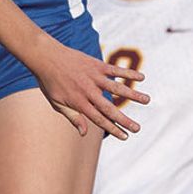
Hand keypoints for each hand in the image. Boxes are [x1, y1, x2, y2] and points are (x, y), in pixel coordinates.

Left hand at [29, 39, 148, 138]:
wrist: (45, 57)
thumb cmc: (50, 81)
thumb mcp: (56, 102)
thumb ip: (72, 117)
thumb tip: (83, 133)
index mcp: (79, 102)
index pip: (99, 119)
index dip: (112, 129)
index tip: (125, 137)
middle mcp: (88, 91)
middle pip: (109, 108)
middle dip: (124, 120)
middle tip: (138, 128)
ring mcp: (93, 77)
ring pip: (116, 88)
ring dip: (133, 94)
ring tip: (147, 100)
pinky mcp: (96, 65)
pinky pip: (115, 70)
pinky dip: (128, 73)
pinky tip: (142, 77)